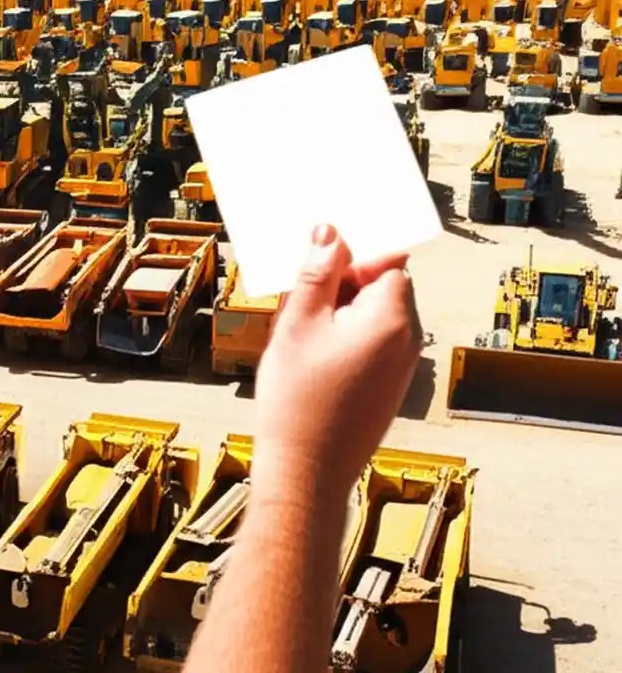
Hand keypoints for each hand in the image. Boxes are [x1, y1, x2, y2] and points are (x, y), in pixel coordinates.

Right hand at [252, 224, 422, 502]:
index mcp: (391, 318)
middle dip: (343, 288)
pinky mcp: (390, 388)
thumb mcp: (297, 324)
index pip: (385, 262)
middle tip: (300, 307)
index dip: (351, 258)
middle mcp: (409, 340)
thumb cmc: (298, 400)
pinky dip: (347, 342)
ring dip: (341, 316)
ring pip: (375, 318)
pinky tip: (314, 363)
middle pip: (382, 288)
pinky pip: (374, 346)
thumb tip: (331, 235)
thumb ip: (317, 274)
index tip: (317, 265)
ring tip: (303, 341)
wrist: (306, 472)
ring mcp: (403, 367)